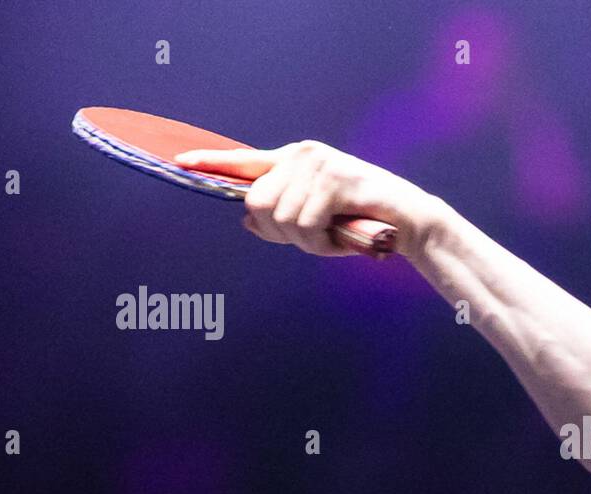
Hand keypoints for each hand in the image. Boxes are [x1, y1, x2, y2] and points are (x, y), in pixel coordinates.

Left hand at [173, 140, 445, 257]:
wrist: (410, 220)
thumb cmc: (363, 221)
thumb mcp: (318, 221)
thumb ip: (283, 219)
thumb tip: (248, 224)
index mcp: (294, 160)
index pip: (244, 160)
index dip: (211, 162)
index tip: (181, 162)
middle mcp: (301, 155)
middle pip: (257, 203)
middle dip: (280, 233)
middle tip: (314, 240)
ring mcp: (316, 165)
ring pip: (280, 218)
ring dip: (306, 241)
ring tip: (334, 237)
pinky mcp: (332, 180)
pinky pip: (304, 224)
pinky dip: (321, 242)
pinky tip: (342, 236)